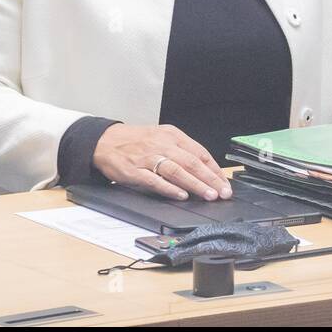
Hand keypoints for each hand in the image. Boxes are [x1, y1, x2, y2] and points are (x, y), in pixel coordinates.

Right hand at [92, 123, 233, 201]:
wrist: (106, 141)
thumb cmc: (136, 141)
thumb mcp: (162, 138)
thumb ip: (181, 151)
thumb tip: (204, 169)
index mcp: (172, 135)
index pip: (200, 152)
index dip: (214, 169)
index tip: (225, 182)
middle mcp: (162, 144)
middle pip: (192, 162)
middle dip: (210, 178)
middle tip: (223, 192)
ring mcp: (148, 157)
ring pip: (177, 170)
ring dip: (195, 184)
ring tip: (209, 195)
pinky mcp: (135, 171)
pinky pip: (155, 180)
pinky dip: (169, 188)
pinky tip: (181, 195)